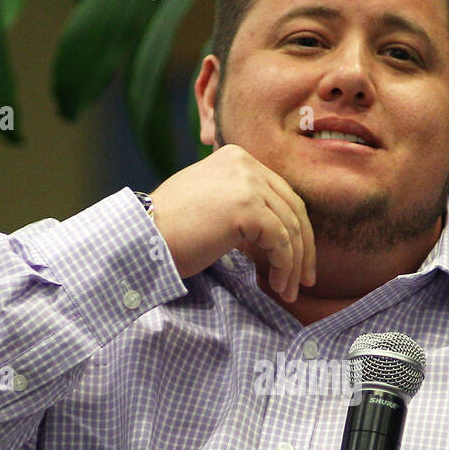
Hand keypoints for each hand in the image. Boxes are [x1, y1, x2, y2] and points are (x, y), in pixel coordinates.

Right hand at [149, 144, 315, 301]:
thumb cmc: (170, 229)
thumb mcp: (211, 200)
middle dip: (304, 248)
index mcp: (237, 158)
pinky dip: (284, 266)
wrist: (143, 237)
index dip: (297, 229)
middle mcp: (245, 164)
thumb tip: (275, 229)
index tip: (299, 259)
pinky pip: (281, 242)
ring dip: (293, 265)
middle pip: (293, 208)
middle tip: (305, 280)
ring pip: (290, 228)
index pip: (282, 193)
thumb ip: (241, 201)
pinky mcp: (247, 209)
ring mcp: (247, 184)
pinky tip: (277, 285)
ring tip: (288, 290)